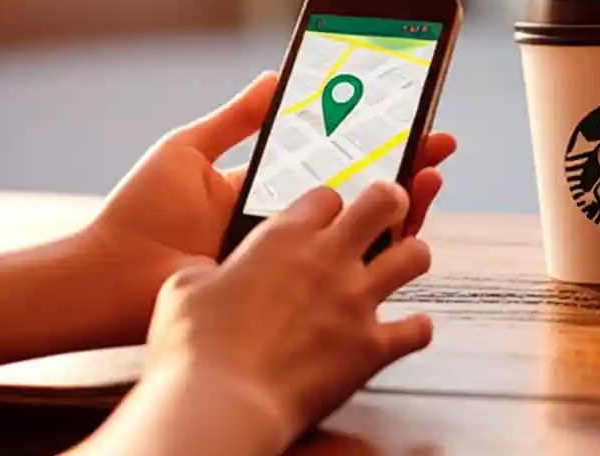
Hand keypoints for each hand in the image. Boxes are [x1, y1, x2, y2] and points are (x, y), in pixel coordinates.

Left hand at [82, 72, 456, 339]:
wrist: (107, 274)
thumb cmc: (138, 214)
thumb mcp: (189, 150)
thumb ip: (237, 119)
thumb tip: (276, 76)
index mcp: (265, 191)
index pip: (331, 161)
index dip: (370, 141)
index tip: (403, 115)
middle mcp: (285, 227)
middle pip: (357, 195)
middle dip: (402, 169)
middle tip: (437, 144)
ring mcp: (289, 261)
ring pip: (361, 232)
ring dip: (404, 203)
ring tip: (431, 174)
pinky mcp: (285, 291)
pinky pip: (342, 272)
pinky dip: (379, 247)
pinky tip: (404, 223)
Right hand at [143, 183, 433, 452]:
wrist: (220, 403)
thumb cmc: (193, 348)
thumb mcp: (183, 288)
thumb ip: (207, 271)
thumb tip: (208, 275)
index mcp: (282, 237)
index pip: (326, 195)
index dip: (329, 203)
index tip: (328, 214)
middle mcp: (327, 259)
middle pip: (384, 202)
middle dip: (393, 200)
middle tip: (393, 207)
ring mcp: (356, 301)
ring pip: (414, 256)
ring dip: (413, 257)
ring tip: (408, 261)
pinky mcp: (372, 346)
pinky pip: (417, 330)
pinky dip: (415, 330)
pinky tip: (411, 330)